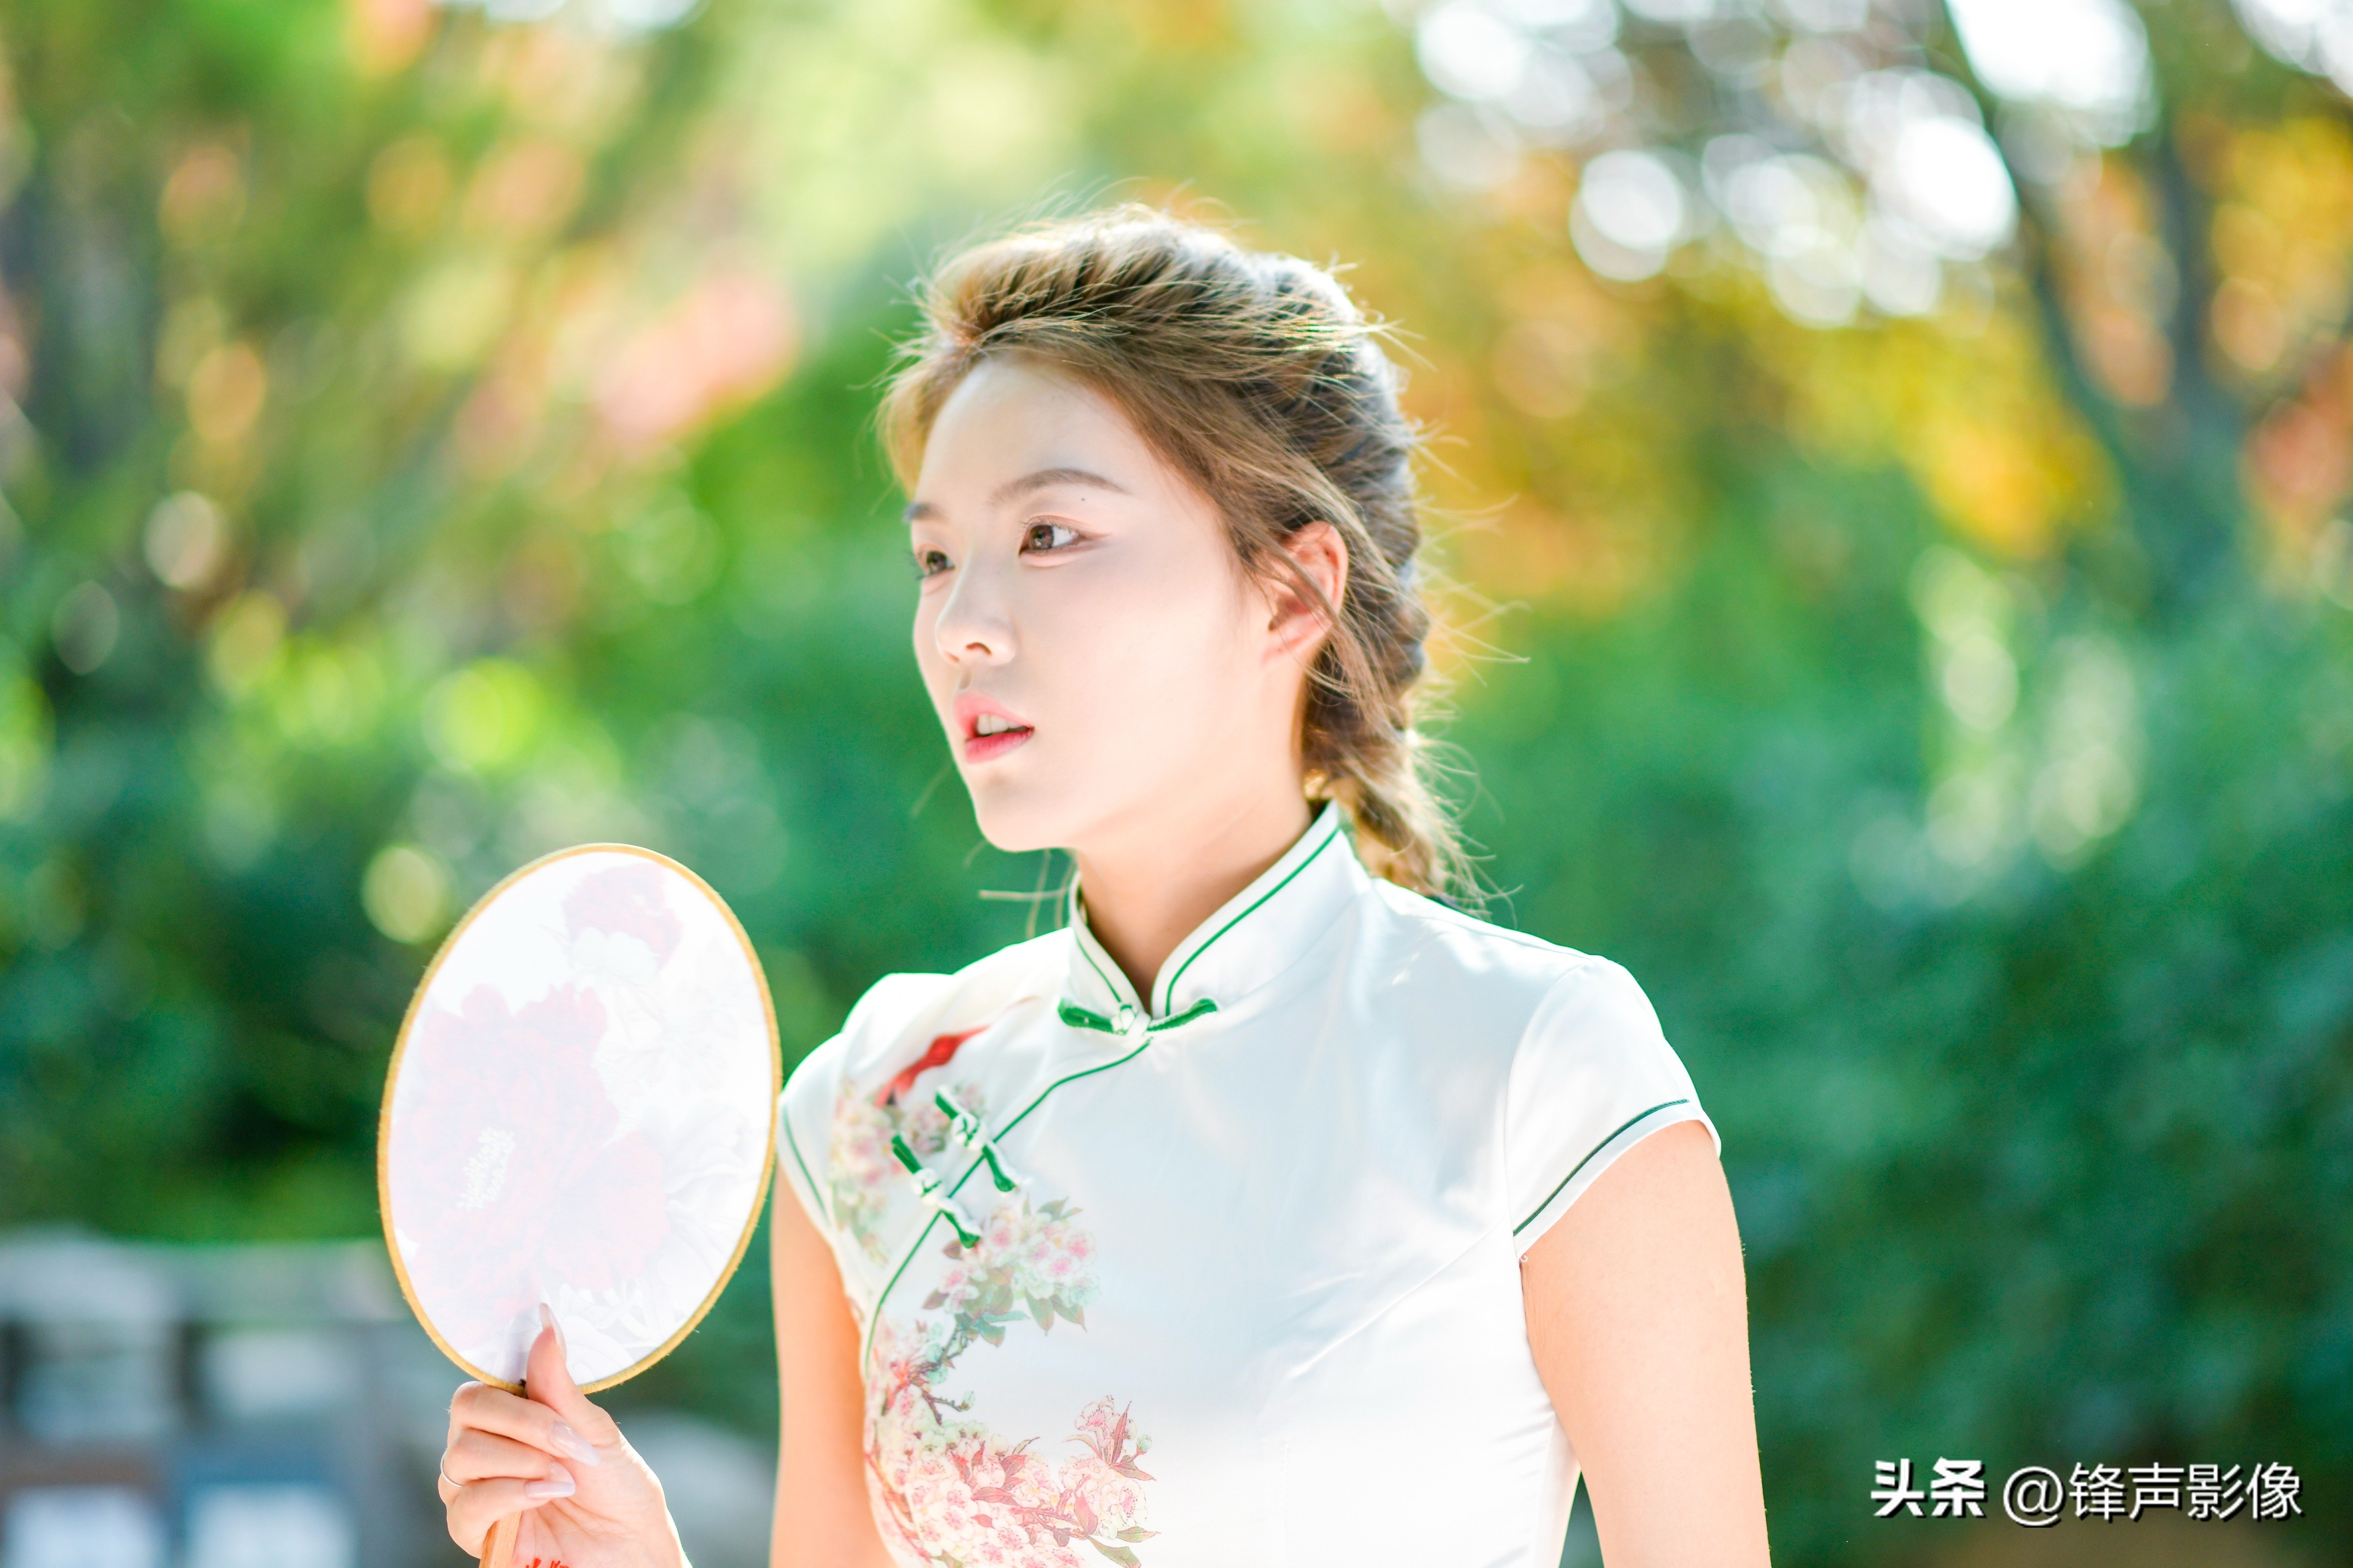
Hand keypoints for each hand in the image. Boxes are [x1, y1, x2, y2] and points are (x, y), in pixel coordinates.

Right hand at [439, 1304, 686, 1567]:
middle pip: (466, 1412)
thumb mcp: (596, 1431)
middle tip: (571, 1443)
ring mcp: (475, 1492)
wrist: (632, 1546)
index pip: (478, 1387)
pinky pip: (465, 1507)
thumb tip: (545, 1325)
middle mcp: (483, 1452)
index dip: (511, 1385)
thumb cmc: (617, 1490)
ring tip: (565, 1477)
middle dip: (526, 1422)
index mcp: (509, 1421)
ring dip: (522, 1460)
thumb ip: (560, 1386)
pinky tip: (546, 1494)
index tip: (552, 1388)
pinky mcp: (477, 1534)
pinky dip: (509, 1494)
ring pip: (460, 1455)